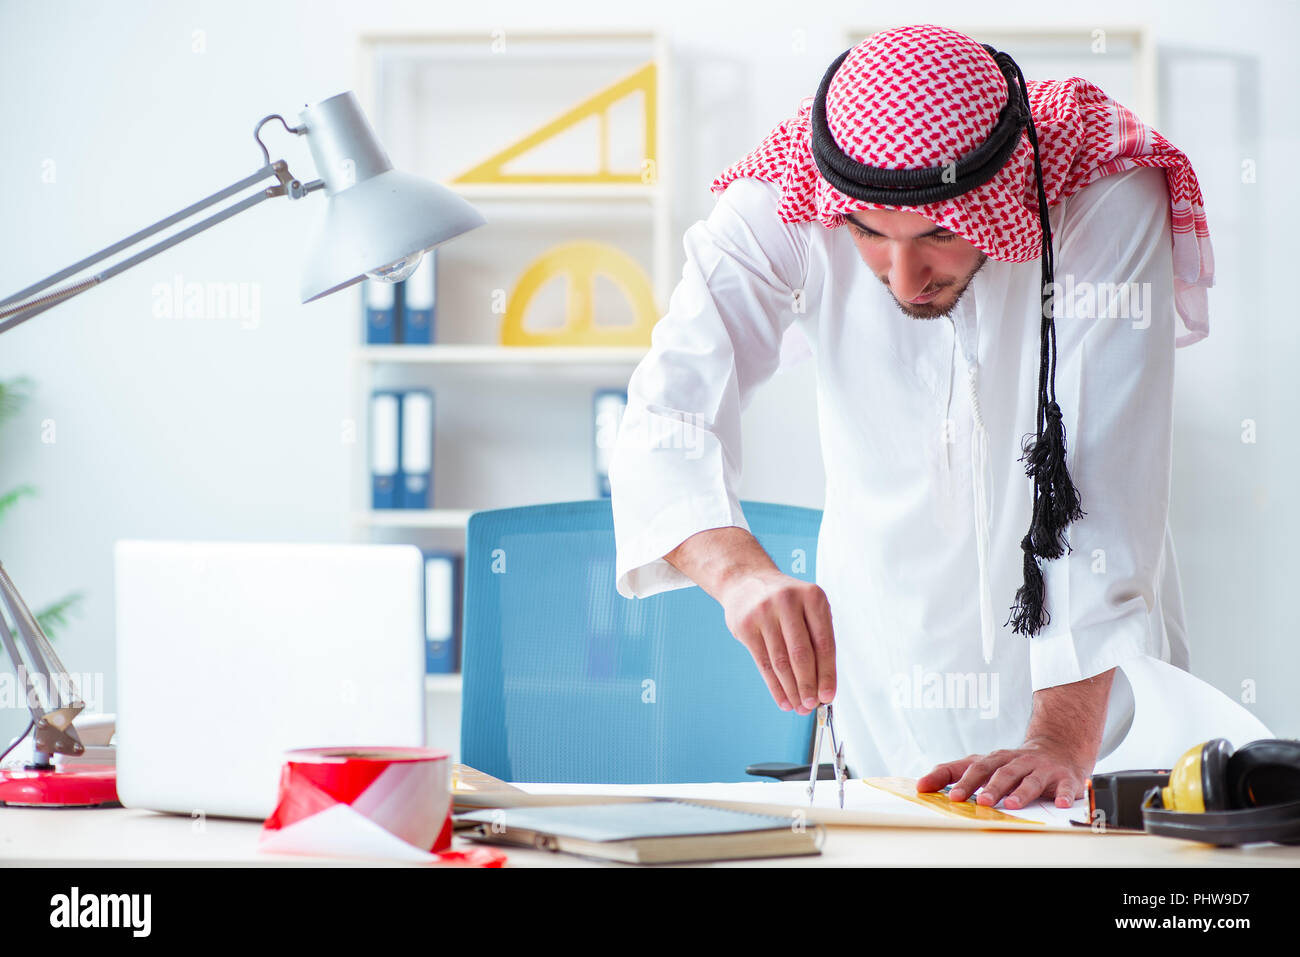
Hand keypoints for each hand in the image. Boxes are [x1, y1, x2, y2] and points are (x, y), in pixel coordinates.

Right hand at [718, 567, 835, 714]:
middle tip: (812, 705)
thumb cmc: (785, 601)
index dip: (827, 673)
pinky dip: (774, 686)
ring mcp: (764, 612)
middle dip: (808, 685)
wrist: (747, 581)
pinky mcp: (745, 626)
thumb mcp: (808, 607)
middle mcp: (788, 601)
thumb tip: (823, 684)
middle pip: (801, 654)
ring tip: (798, 706)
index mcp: (813, 597)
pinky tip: (782, 699)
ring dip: (791, 689)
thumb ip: (818, 639)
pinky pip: (763, 663)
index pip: (824, 643)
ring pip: (781, 662)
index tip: (828, 695)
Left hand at [915, 739, 1091, 809]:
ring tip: (1011, 804)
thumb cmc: (1012, 763)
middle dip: (990, 787)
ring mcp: (1041, 769)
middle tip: (980, 801)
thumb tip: (921, 785)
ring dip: (1021, 792)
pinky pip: (1065, 786)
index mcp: (995, 759)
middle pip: (1001, 773)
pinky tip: (1062, 804)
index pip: (975, 768)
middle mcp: (1017, 762)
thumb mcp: (983, 764)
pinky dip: (1065, 794)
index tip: (951, 796)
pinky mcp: (1064, 777)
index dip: (963, 781)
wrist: (1057, 748)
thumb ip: (951, 773)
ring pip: (1029, 779)